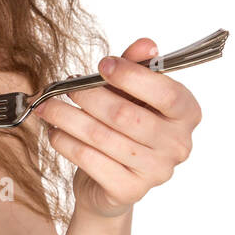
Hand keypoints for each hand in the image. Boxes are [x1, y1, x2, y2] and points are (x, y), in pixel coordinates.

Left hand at [32, 37, 202, 218]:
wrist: (111, 182)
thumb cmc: (124, 128)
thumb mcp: (131, 93)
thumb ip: (136, 67)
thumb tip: (145, 44)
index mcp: (187, 114)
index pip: (166, 93)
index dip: (132, 76)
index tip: (102, 65)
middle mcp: (178, 145)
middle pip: (125, 114)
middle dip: (87, 96)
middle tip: (61, 87)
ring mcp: (156, 171)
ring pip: (101, 136)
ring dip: (66, 117)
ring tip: (47, 107)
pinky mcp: (129, 190)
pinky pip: (89, 160)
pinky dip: (65, 142)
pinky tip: (54, 132)